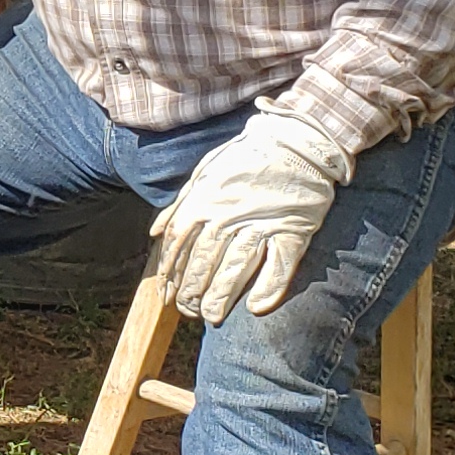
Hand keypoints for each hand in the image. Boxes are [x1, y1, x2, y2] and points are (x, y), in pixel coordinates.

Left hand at [149, 110, 355, 322]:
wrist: (299, 139)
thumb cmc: (248, 155)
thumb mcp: (205, 172)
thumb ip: (179, 204)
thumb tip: (155, 233)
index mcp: (205, 199)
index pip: (178, 243)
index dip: (170, 272)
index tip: (167, 294)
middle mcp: (229, 213)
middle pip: (203, 260)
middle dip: (191, 290)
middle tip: (188, 311)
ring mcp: (262, 222)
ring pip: (235, 267)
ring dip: (221, 295)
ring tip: (212, 316)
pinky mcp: (293, 229)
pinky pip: (279, 264)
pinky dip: (269, 287)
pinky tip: (256, 307)